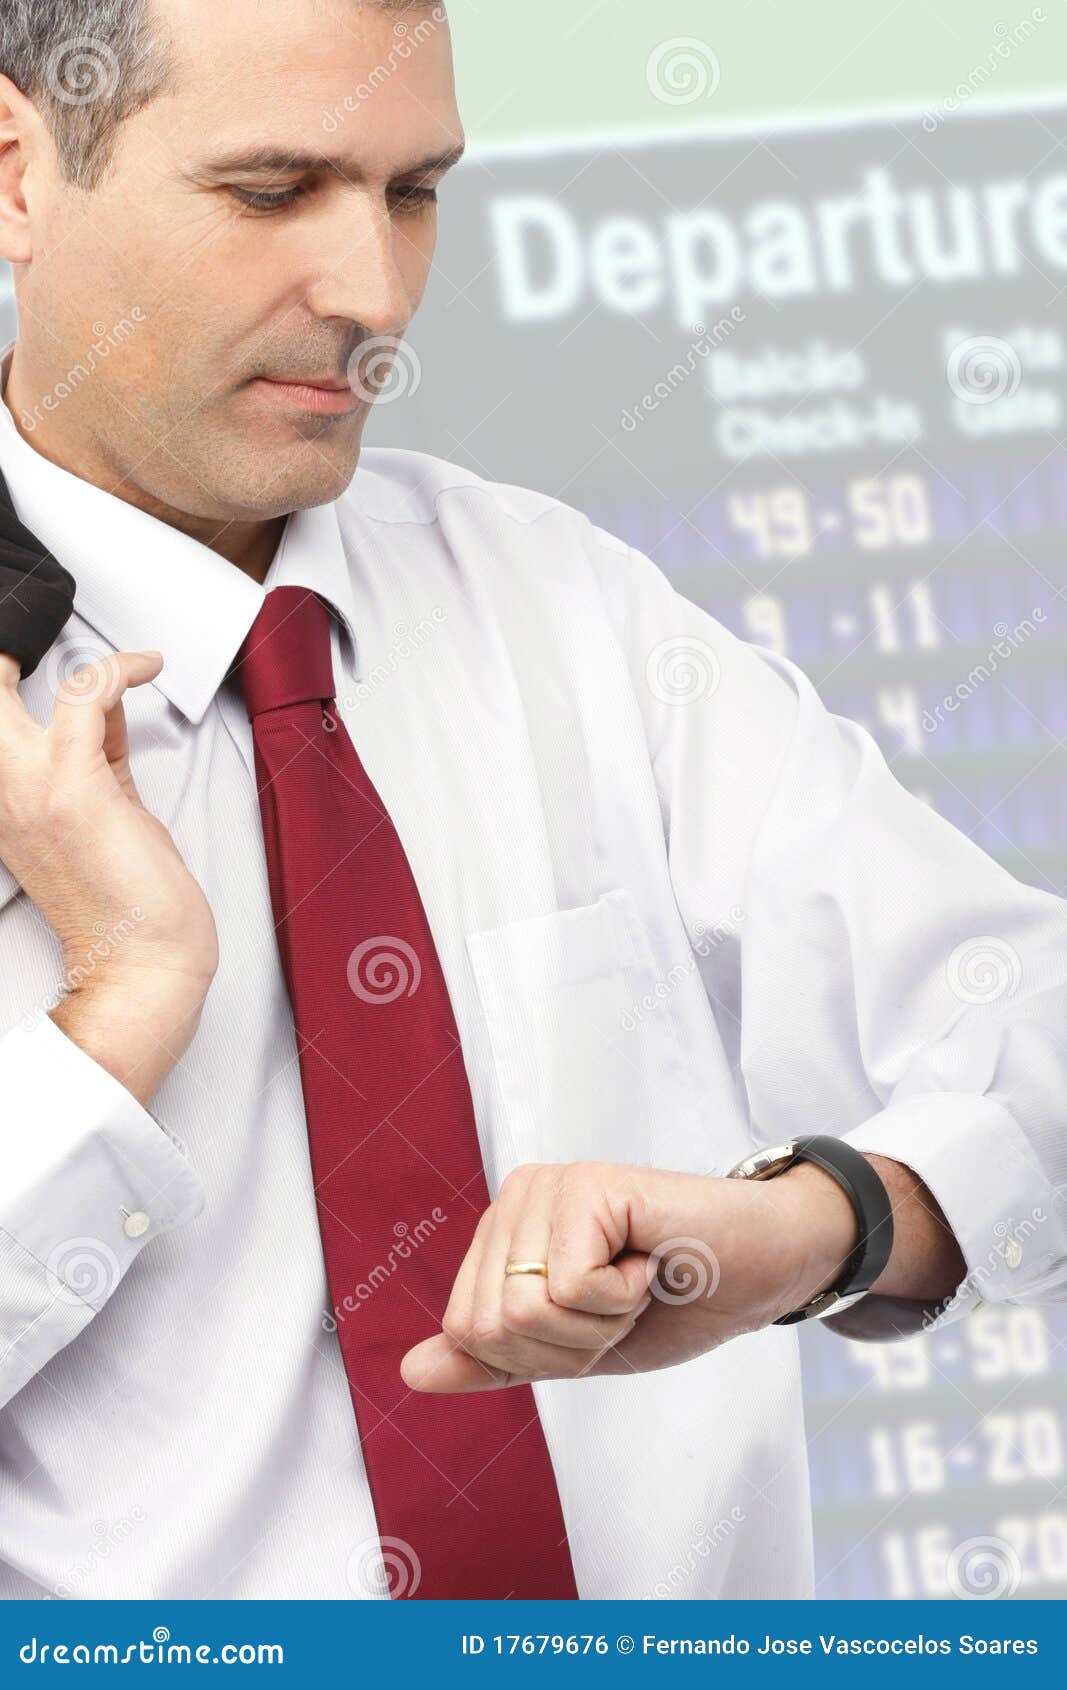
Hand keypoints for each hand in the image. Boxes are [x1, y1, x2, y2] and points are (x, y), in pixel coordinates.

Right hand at [0, 649, 219, 1102]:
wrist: (143, 962)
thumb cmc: (126, 900)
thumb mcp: (98, 808)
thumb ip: (94, 752)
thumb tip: (101, 700)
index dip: (1, 683)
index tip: (26, 650)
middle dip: (0, 659)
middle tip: (39, 638)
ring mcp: (28, 787)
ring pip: (1, 687)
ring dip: (58, 660)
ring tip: (114, 660)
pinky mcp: (75, 784)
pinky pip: (88, 693)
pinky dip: (121, 668)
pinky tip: (148, 664)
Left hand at [400, 1158, 858, 1391]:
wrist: (759, 1271)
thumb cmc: (675, 1302)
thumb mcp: (574, 1350)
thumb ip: (494, 1360)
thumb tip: (409, 1372)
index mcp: (502, 1232)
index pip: (466, 1333)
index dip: (541, 1356)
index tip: (597, 1320)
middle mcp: (515, 1197)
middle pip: (488, 1326)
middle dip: (566, 1344)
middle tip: (621, 1301)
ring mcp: (548, 1185)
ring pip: (523, 1310)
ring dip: (598, 1322)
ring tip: (637, 1279)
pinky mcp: (586, 1185)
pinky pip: (569, 1287)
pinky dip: (621, 1299)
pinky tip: (651, 1260)